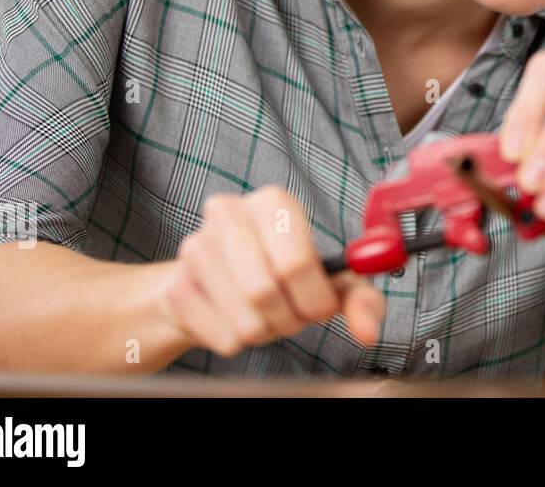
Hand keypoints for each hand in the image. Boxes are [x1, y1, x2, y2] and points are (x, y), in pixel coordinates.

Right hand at [157, 186, 384, 357]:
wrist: (218, 286)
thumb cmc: (279, 274)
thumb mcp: (327, 279)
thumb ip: (358, 299)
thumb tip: (368, 330)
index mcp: (273, 202)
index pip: (297, 262)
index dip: (315, 298)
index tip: (320, 308)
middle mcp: (228, 214)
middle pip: (266, 292)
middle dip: (290, 318)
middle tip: (293, 315)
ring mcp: (195, 248)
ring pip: (246, 320)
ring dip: (266, 331)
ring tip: (266, 315)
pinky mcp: (175, 287)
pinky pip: (222, 337)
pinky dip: (239, 342)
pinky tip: (236, 320)